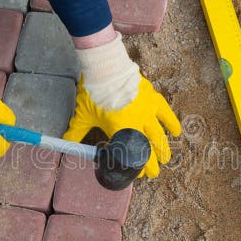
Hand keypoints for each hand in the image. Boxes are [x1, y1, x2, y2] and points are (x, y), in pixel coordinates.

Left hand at [63, 33, 180, 177]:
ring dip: (163, 148)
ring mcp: (147, 110)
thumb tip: (64, 143)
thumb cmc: (94, 91)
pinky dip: (172, 123)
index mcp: (120, 129)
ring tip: (166, 158)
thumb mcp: (83, 114)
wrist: (106, 66)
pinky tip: (176, 132)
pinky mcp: (153, 98)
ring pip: (159, 134)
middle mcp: (137, 122)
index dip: (137, 167)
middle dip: (152, 163)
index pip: (131, 155)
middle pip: (148, 148)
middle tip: (154, 173)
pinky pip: (166, 113)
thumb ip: (75, 131)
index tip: (138, 174)